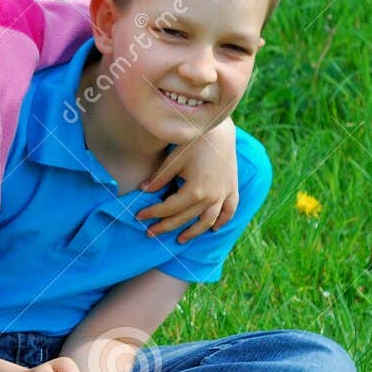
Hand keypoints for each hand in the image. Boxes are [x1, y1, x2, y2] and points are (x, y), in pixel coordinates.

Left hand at [139, 128, 238, 243]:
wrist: (221, 131)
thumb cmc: (194, 143)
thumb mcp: (173, 160)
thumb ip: (159, 178)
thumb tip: (143, 190)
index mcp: (195, 191)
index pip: (168, 208)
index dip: (152, 213)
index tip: (138, 216)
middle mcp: (211, 198)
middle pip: (185, 218)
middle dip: (165, 226)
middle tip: (150, 233)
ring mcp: (223, 195)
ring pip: (207, 221)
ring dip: (193, 232)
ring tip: (180, 240)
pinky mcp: (232, 189)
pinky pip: (229, 211)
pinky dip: (221, 221)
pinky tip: (213, 229)